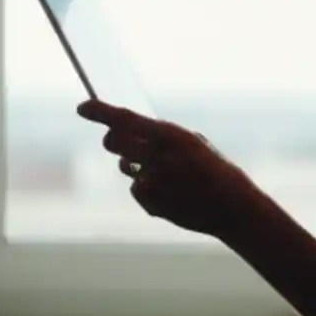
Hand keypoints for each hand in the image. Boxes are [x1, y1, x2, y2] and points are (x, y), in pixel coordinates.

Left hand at [77, 100, 254, 238]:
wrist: (232, 208)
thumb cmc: (215, 169)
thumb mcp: (193, 143)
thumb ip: (162, 138)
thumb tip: (130, 133)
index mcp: (170, 136)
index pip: (124, 119)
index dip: (99, 112)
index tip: (83, 107)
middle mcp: (156, 158)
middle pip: (113, 143)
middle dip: (112, 138)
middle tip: (116, 138)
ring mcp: (151, 183)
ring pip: (126, 167)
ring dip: (135, 164)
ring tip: (165, 171)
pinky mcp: (148, 204)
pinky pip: (136, 188)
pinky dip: (147, 187)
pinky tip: (171, 192)